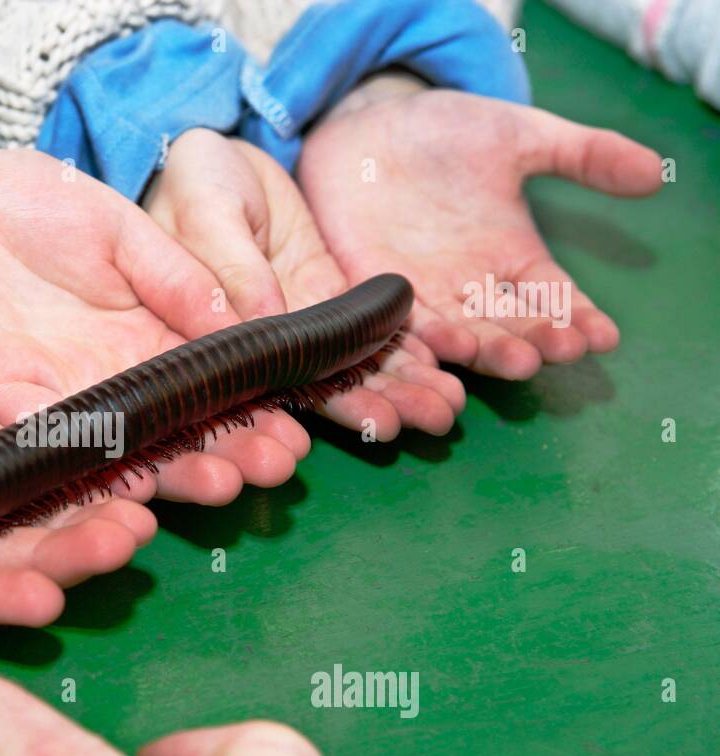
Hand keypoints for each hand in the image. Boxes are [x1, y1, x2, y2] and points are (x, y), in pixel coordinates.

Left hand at [0, 125, 312, 505]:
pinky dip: (88, 469)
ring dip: (170, 474)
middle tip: (271, 469)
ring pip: (123, 450)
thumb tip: (244, 318)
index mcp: (147, 336)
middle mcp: (110, 381)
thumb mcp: (116, 226)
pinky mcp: (4, 406)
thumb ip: (174, 272)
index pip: (209, 385)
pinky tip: (130, 487)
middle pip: (176, 430)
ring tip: (220, 486)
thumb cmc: (30, 199)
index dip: (250, 411)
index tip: (292, 432)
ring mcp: (60, 399)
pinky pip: (50, 446)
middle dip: (224, 453)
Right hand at [144, 129, 464, 438]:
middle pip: (304, 391)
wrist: (224, 156)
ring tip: (444, 408)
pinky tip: (443, 366)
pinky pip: (365, 332)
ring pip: (342, 368)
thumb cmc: (195, 179)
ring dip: (393, 390)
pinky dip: (403, 349)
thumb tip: (262, 318)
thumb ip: (232, 263)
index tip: (324, 436)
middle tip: (412, 425)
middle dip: (359, 409)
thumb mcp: (206, 207)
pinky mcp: (326, 302)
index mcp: (202, 338)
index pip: (238, 389)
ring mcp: (294, 328)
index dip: (271, 418)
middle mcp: (251, 349)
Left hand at [298, 88, 662, 378]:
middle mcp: (469, 287)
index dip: (578, 318)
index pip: (553, 299)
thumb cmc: (446, 132)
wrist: (366, 124)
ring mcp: (420, 293)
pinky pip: (397, 322)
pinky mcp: (370, 288)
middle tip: (561, 351)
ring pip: (458, 333)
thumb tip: (656, 173)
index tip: (604, 337)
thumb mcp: (520, 136)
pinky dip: (421, 338)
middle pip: (508, 325)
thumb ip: (583, 154)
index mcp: (512, 259)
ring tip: (515, 362)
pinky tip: (444, 348)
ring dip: (485, 351)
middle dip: (535, 340)